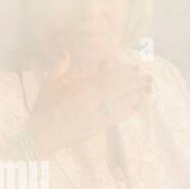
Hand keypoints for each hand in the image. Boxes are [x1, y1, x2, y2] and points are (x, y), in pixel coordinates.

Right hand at [26, 54, 153, 154]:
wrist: (41, 135)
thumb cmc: (44, 110)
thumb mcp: (48, 85)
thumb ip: (59, 67)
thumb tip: (65, 52)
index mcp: (82, 85)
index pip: (109, 74)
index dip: (125, 70)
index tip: (136, 67)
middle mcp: (92, 97)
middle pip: (120, 85)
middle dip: (136, 80)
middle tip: (148, 77)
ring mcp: (96, 111)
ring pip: (122, 99)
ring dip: (137, 93)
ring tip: (148, 89)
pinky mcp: (97, 125)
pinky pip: (118, 115)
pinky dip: (129, 109)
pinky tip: (136, 105)